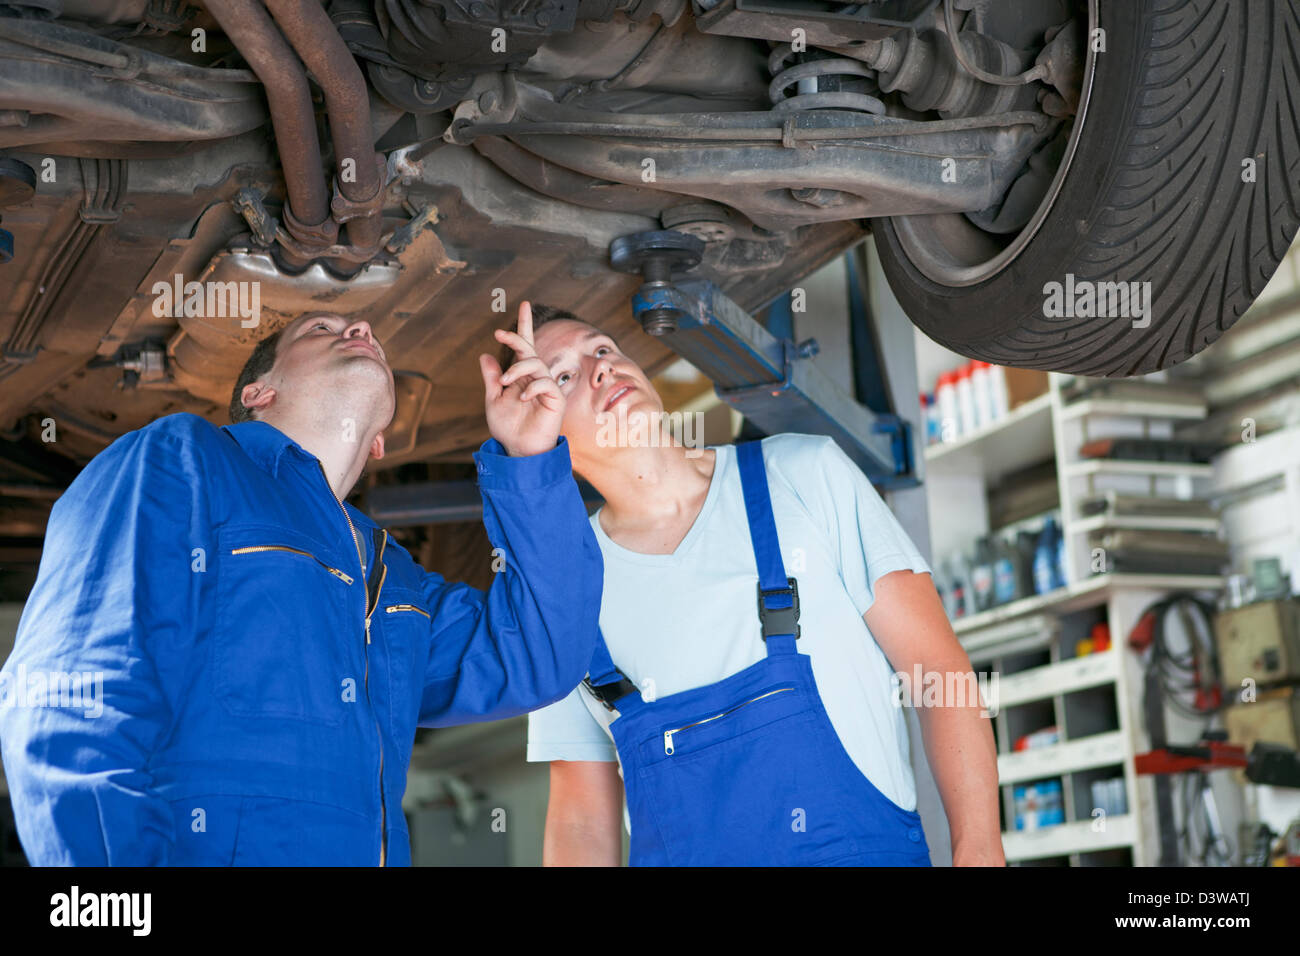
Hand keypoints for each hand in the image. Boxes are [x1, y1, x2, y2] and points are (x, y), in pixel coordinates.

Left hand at [480, 300, 564, 456]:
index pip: (524, 346)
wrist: (519, 450)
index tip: (524, 304)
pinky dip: (532, 387)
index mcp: (522, 376)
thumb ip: (492, 378)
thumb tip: (485, 355)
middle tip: (501, 334)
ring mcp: (546, 387)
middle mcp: (535, 378)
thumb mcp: (493, 400)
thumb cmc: (508, 427)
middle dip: (517, 337)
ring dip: (518, 368)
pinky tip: (523, 397)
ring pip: (536, 364)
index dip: (524, 325)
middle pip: (529, 349)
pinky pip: (546, 384)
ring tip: (505, 382)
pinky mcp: (555, 399)